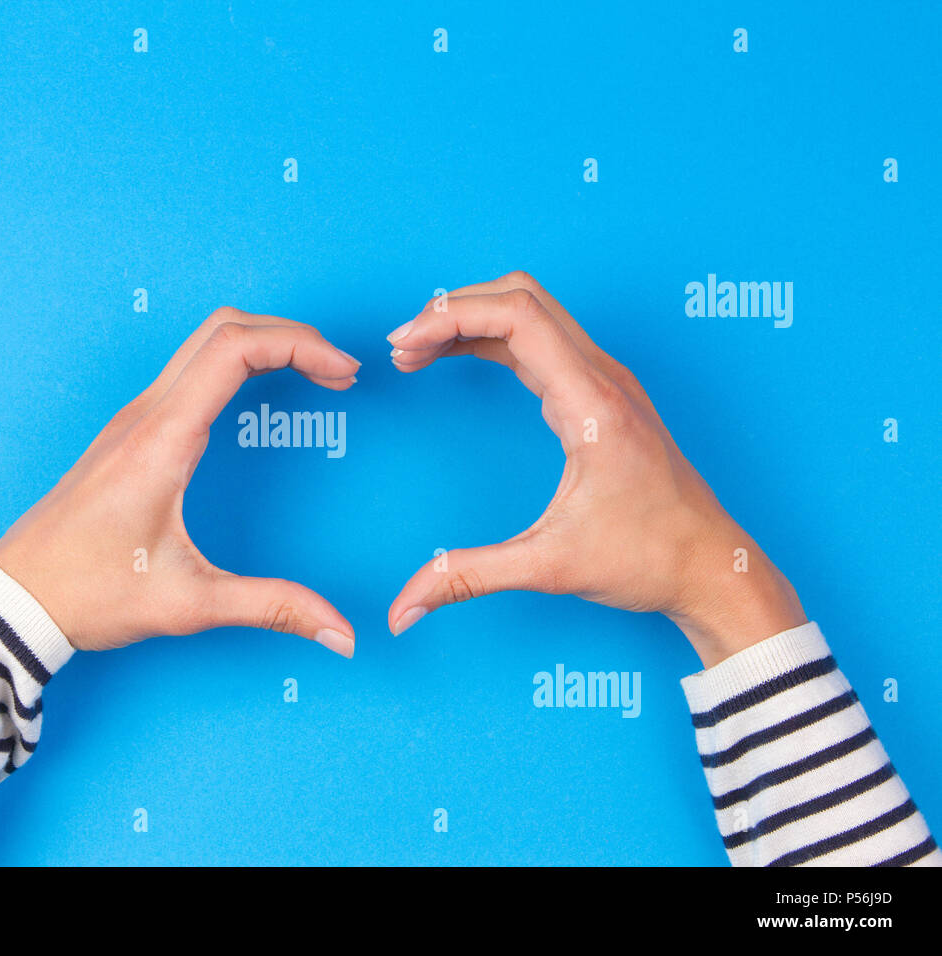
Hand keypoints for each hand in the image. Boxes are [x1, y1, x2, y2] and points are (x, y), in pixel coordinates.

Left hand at [0, 308, 360, 656]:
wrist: (16, 598)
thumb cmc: (89, 594)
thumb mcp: (189, 603)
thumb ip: (272, 607)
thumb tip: (341, 633)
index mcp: (161, 440)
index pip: (236, 349)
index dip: (300, 346)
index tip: (344, 373)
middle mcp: (145, 415)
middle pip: (223, 328)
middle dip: (290, 335)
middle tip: (339, 369)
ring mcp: (132, 418)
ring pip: (203, 342)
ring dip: (262, 343)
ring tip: (312, 374)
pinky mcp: (128, 432)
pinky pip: (187, 369)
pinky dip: (235, 363)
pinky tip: (258, 396)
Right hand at [385, 272, 805, 666]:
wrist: (715, 567)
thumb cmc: (650, 559)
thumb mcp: (549, 567)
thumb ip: (468, 576)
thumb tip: (402, 608)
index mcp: (592, 403)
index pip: (516, 315)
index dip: (449, 316)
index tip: (402, 345)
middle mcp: (603, 377)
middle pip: (520, 295)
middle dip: (453, 308)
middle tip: (402, 347)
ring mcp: (607, 380)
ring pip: (533, 310)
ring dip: (473, 318)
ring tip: (418, 352)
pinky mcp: (604, 394)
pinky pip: (543, 339)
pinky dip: (494, 338)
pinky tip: (461, 359)